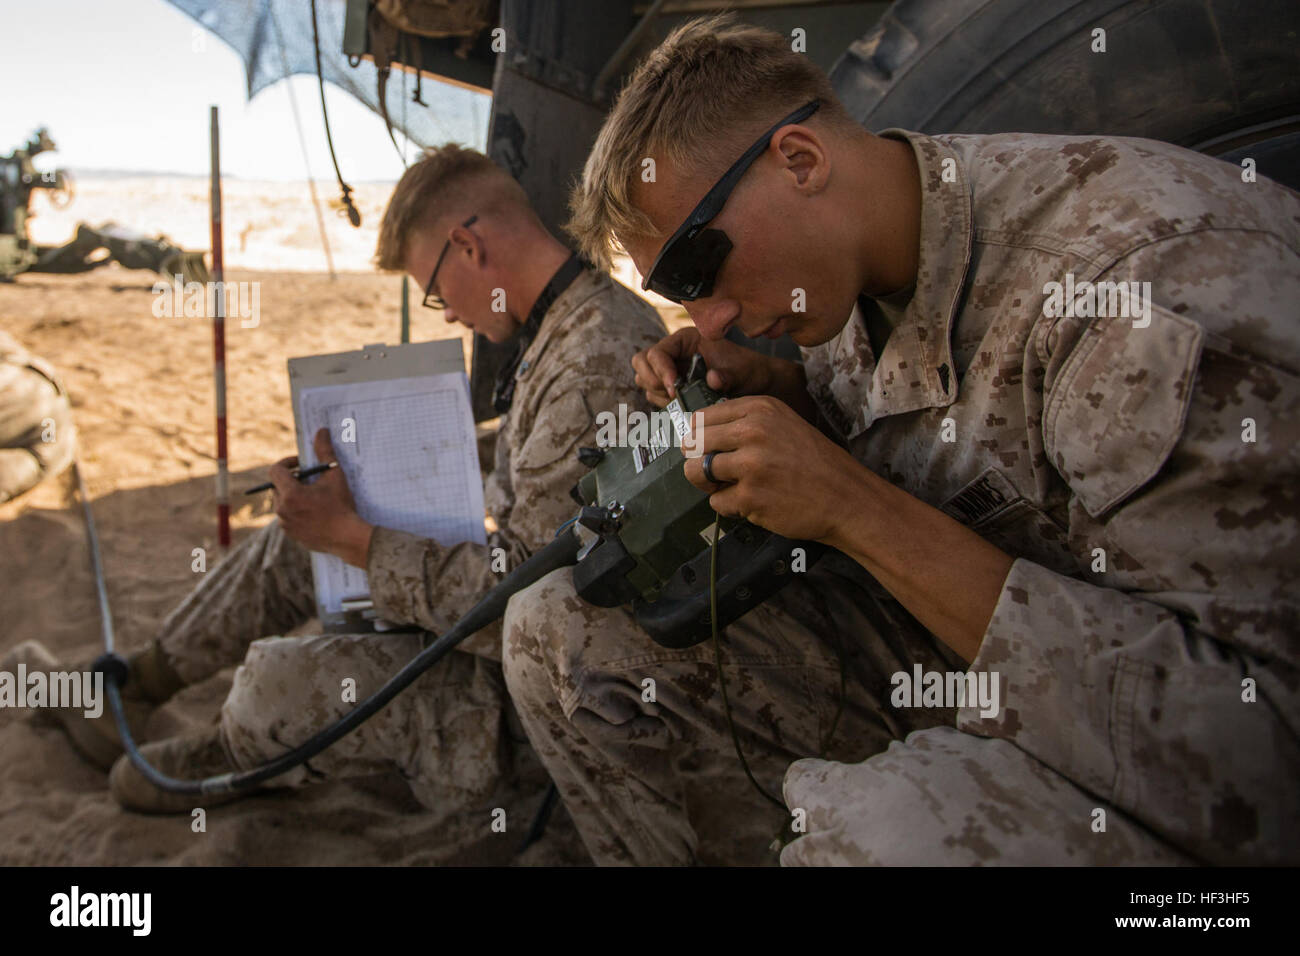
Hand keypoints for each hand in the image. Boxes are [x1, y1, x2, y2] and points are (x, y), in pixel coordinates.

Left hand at [270, 428, 372, 566]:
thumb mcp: (335, 476)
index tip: (300, 464)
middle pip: (277, 487)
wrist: (348, 537)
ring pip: (282, 503)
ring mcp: (285, 524)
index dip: (287, 463)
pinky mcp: (291, 535)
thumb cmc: (342, 505)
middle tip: (309, 480)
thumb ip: (325, 452)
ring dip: (292, 496)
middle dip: (291, 480)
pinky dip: (296, 511)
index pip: (275, 470)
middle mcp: (282, 509)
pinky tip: (314, 511)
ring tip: (312, 496)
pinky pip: (288, 518)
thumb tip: (321, 431)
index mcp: (290, 494)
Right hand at [631, 328, 808, 412]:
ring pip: (644, 379)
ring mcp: (669, 369)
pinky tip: (681, 407)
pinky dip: (662, 403)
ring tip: (680, 402)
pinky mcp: (670, 386)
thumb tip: (713, 379)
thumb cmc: (748, 372)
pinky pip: (653, 394)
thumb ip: (728, 376)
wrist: (753, 384)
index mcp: (686, 339)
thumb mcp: (741, 372)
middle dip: (652, 380)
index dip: (661, 371)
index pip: (657, 352)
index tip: (675, 389)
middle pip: (641, 362)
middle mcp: (673, 351)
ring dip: (657, 393)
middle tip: (673, 396)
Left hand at [683, 396, 1014, 661]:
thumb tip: (696, 432)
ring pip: (695, 471)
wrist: (847, 498)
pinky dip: (728, 507)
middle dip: (698, 460)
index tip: (705, 449)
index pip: (701, 417)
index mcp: (759, 408)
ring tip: (732, 487)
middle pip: (692, 442)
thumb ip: (745, 423)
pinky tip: (752, 504)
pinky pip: (716, 501)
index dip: (698, 436)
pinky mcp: (750, 496)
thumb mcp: (783, 424)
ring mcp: (750, 464)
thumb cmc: (815, 463)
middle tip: (715, 472)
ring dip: (709, 484)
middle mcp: (752, 431)